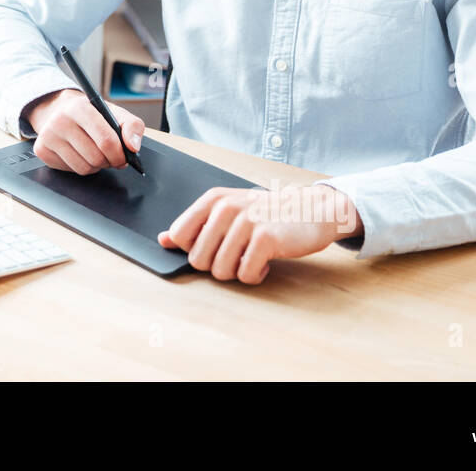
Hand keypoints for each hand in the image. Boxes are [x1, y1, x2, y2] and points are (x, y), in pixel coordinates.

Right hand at [24, 89, 144, 174]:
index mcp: (80, 107)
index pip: (106, 140)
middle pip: (95, 158)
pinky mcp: (41, 149)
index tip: (123, 158)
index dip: (119, 154)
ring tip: (94, 153)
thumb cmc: (92, 114)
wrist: (60, 109)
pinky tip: (79, 154)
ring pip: (83, 168)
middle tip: (109, 156)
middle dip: (108, 161)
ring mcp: (48, 136)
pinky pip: (70, 171)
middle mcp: (60, 120)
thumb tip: (133, 147)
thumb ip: (132, 126)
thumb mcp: (115, 113)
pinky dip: (79, 166)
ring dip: (95, 166)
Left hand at [157, 184, 361, 283]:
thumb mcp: (229, 211)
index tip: (216, 245)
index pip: (179, 235)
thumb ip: (195, 225)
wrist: (312, 210)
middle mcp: (226, 207)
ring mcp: (246, 221)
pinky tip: (265, 263)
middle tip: (237, 254)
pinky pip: (245, 275)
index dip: (195, 249)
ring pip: (219, 271)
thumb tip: (164, 240)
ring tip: (251, 257)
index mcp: (213, 199)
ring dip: (237, 272)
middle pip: (197, 259)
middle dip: (217, 265)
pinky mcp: (266, 239)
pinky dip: (255, 276)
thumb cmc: (268, 214)